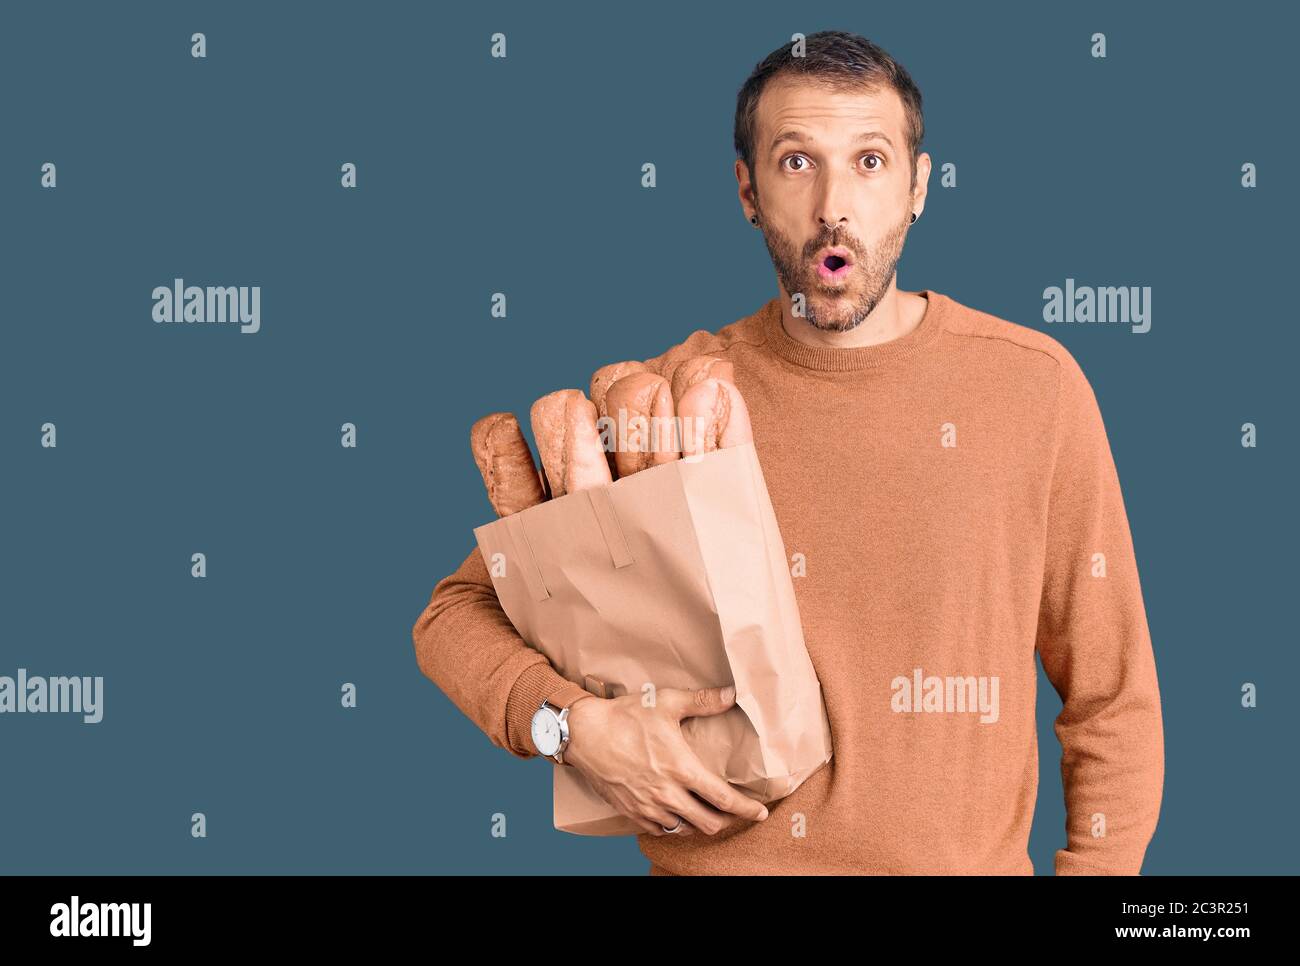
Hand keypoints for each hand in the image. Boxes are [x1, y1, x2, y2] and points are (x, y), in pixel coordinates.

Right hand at [563, 685, 769, 836]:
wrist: (584, 733)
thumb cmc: (626, 716)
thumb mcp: (666, 702)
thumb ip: (702, 701)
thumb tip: (732, 694)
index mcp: (681, 768)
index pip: (724, 799)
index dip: (747, 809)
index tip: (760, 812)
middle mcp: (667, 794)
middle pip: (709, 823)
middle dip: (727, 820)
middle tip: (733, 811)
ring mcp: (648, 806)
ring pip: (685, 829)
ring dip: (699, 824)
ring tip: (706, 813)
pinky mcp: (631, 811)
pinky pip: (659, 829)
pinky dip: (673, 826)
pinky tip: (676, 814)